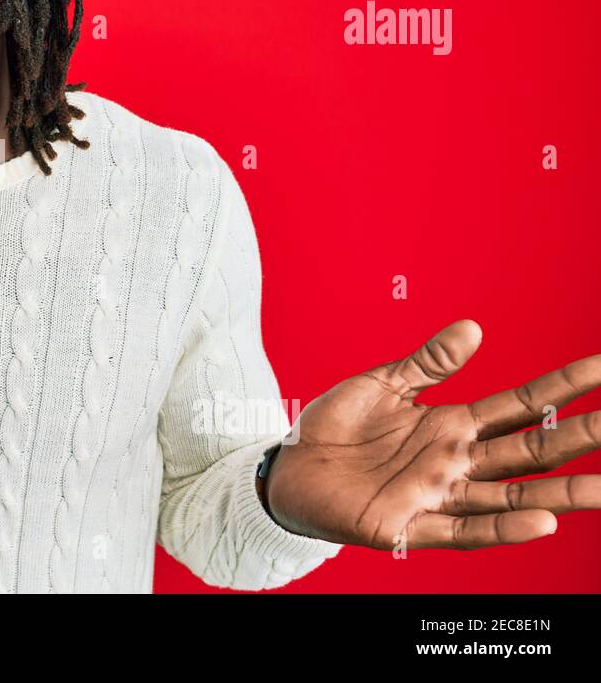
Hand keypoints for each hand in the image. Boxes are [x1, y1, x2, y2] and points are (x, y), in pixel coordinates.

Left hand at [264, 319, 600, 549]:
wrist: (286, 469)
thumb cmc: (336, 428)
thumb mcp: (382, 384)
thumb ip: (428, 362)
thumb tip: (474, 328)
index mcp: (452, 425)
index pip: (521, 406)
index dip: (562, 388)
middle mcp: (455, 462)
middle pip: (530, 450)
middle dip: (579, 437)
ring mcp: (436, 495)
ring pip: (512, 495)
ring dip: (561, 493)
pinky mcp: (409, 526)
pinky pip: (465, 531)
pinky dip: (504, 528)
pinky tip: (542, 521)